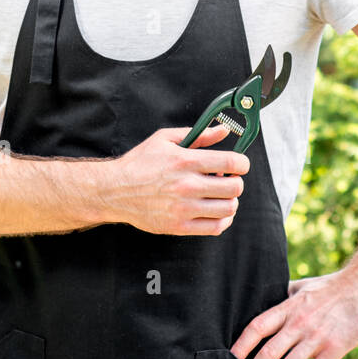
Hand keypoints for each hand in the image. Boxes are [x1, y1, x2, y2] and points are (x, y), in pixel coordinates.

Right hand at [109, 125, 249, 235]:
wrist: (115, 190)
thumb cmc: (140, 163)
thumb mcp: (165, 139)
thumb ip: (199, 134)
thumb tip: (223, 130)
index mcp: (185, 161)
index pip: (231, 162)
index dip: (242, 163)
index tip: (239, 164)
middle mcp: (187, 185)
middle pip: (234, 187)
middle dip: (236, 181)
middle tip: (227, 179)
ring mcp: (184, 208)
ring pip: (228, 209)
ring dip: (230, 201)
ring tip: (219, 195)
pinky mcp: (179, 226)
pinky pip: (214, 228)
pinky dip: (222, 220)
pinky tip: (215, 211)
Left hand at [229, 269, 357, 358]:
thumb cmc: (330, 287)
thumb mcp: (302, 287)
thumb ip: (284, 296)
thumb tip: (266, 300)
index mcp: (288, 307)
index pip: (258, 327)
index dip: (242, 344)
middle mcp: (299, 323)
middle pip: (269, 351)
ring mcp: (316, 336)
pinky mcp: (334, 348)